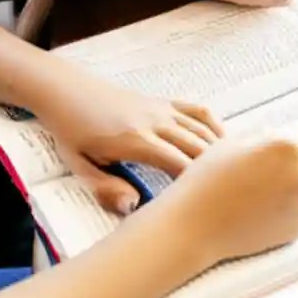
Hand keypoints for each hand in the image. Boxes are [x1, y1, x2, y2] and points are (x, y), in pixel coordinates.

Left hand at [36, 72, 225, 214]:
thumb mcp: (79, 165)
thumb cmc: (71, 130)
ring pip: (202, 130)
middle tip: (226, 196)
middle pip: (197, 148)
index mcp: (135, 141)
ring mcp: (162, 109)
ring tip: (230, 176)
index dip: (195, 186)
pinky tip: (223, 143)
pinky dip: (214, 126)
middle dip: (214, 173)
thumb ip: (104, 188)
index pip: (178, 165)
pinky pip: (197, 111)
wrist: (66, 90)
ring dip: (218, 152)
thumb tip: (132, 206)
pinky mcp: (163, 102)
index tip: (206, 205)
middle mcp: (155, 122)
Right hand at [152, 122, 297, 267]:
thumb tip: (279, 135)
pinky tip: (252, 211)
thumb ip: (264, 135)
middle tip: (253, 171)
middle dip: (284, 163)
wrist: (194, 226)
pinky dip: (279, 210)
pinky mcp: (296, 229)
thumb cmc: (208, 181)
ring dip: (282, 187)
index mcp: (288, 149)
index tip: (292, 136)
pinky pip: (293, 211)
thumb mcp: (232, 141)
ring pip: (297, 187)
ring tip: (248, 194)